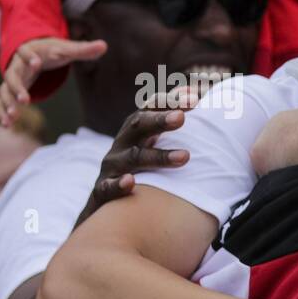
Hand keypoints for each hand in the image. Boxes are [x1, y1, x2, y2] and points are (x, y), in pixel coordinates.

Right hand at [0, 37, 107, 124]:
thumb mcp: (66, 49)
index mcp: (30, 52)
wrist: (34, 52)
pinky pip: (3, 101)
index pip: (26, 52)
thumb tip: (104, 46)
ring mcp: (13, 80)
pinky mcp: (11, 91)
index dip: (30, 57)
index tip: (37, 64)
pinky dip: (3, 112)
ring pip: (5, 91)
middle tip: (25, 100)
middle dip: (16, 87)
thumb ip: (83, 50)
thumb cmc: (52, 51)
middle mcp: (17, 66)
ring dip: (8, 104)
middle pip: (12, 76)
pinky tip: (6, 125)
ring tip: (13, 117)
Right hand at [76, 101, 197, 225]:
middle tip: (182, 117)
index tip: (194, 99)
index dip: (170, 102)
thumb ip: (170, 123)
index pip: (150, 109)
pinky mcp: (102, 191)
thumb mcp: (151, 145)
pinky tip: (131, 182)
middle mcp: (122, 145)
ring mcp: (111, 167)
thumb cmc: (138, 171)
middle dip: (160, 120)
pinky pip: (108, 187)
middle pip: (138, 126)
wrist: (102, 206)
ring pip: (133, 158)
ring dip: (159, 156)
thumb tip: (195, 92)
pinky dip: (119, 185)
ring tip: (186, 157)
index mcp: (136, 132)